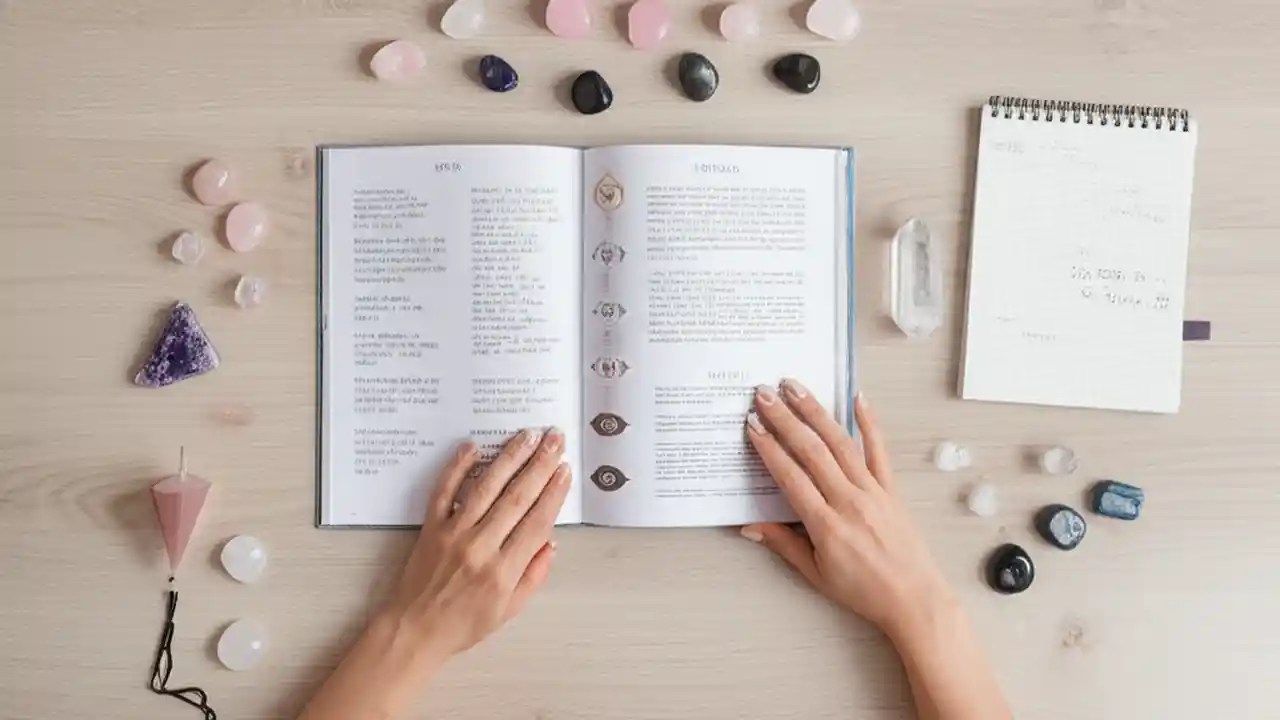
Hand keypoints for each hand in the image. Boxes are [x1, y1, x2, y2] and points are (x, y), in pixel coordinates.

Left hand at [297, 429, 571, 719]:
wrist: (414, 630)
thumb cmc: (463, 624)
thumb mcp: (509, 610)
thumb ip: (534, 575)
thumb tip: (551, 542)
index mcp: (504, 571)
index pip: (536, 522)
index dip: (554, 493)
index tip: (565, 469)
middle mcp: (480, 547)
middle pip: (517, 497)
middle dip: (540, 465)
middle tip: (555, 439)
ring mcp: (453, 533)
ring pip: (486, 487)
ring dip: (509, 458)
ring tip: (527, 435)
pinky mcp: (431, 527)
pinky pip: (445, 490)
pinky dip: (458, 466)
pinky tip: (474, 446)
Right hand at [741, 382, 950, 637]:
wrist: (914, 599)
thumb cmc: (863, 592)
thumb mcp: (815, 574)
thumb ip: (783, 544)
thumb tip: (748, 527)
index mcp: (826, 525)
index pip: (791, 477)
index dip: (769, 449)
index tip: (752, 426)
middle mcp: (849, 501)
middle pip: (811, 451)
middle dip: (784, 419)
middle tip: (763, 394)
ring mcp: (873, 491)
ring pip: (840, 443)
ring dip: (816, 412)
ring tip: (795, 387)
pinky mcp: (891, 489)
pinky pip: (879, 450)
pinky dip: (869, 422)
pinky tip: (857, 398)